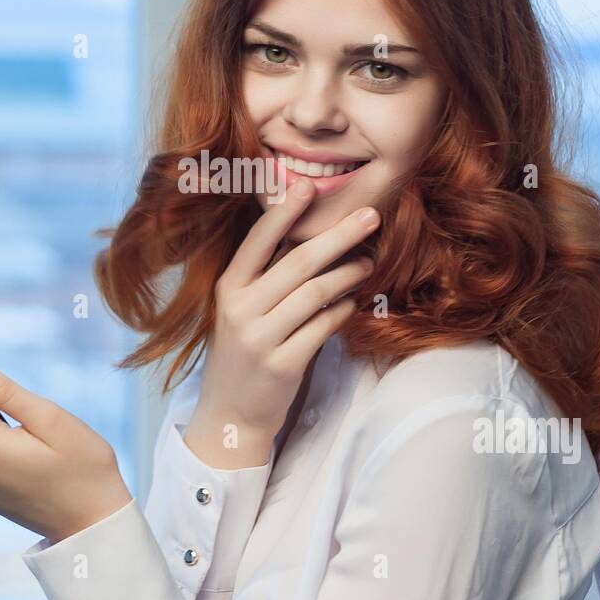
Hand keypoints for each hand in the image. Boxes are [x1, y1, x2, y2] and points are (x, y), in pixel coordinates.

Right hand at [188, 177, 378, 463]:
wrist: (230, 412)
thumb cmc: (243, 351)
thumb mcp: (240, 310)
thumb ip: (265, 277)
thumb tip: (312, 236)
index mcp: (228, 288)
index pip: (258, 241)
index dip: (283, 213)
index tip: (308, 186)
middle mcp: (241, 309)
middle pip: (298, 262)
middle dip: (339, 236)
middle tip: (370, 216)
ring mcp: (260, 338)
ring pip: (316, 293)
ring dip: (349, 274)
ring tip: (369, 262)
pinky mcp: (283, 364)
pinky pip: (324, 326)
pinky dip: (343, 310)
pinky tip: (353, 302)